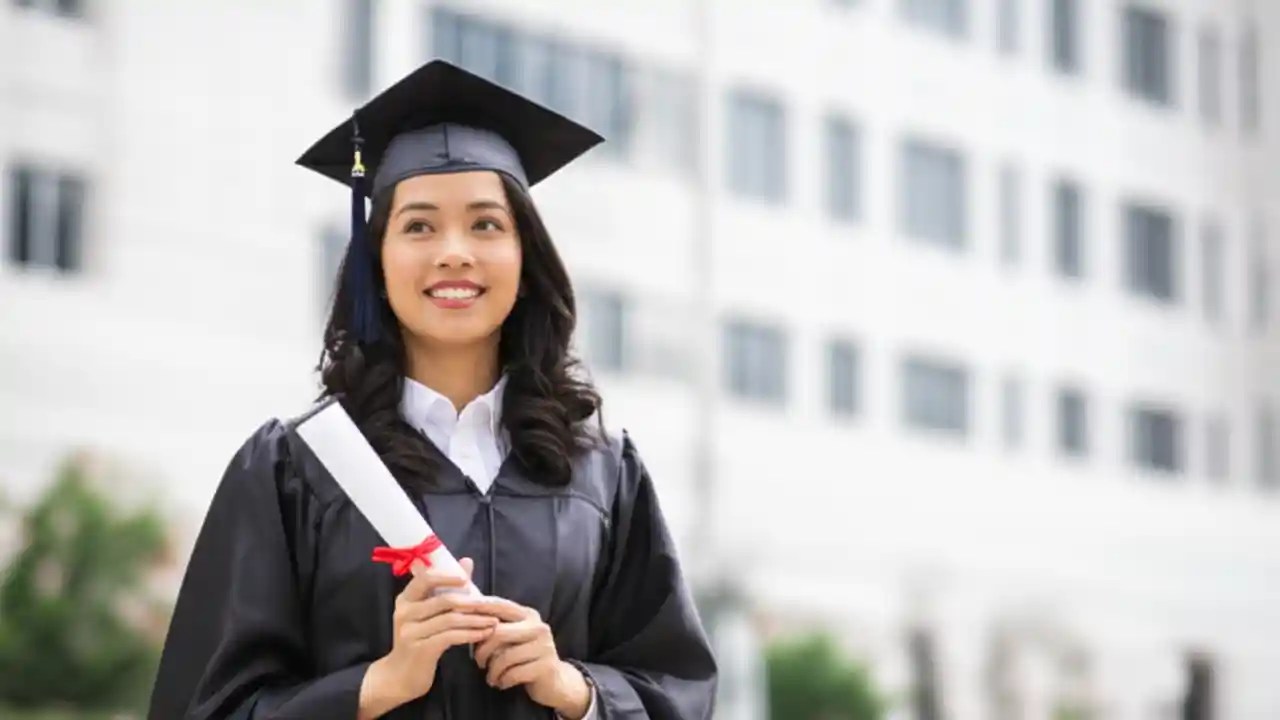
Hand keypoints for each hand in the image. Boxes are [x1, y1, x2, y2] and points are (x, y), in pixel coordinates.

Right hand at [358, 558, 496, 718]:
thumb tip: (467, 561)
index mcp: (406, 599)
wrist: (400, 675)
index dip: (447, 576)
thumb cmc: (419, 639)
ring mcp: (410, 631)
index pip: (425, 579)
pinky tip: (483, 634)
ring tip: (493, 621)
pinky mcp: (420, 649)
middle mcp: (405, 612)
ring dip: (476, 619)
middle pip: (443, 600)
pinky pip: (451, 636)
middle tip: (490, 605)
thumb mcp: (428, 613)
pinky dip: (470, 634)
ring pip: (450, 619)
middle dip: (471, 602)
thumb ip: (446, 588)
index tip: (466, 580)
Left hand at [471, 598, 591, 718]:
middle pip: (498, 632)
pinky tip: (502, 683)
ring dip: (492, 670)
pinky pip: (514, 673)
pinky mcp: (546, 666)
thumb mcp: (512, 635)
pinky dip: (503, 680)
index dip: (478, 608)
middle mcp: (538, 626)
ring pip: (505, 656)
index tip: (456, 613)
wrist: (554, 681)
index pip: (499, 605)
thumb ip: (493, 621)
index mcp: (528, 614)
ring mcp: (544, 646)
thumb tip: (463, 601)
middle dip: (482, 650)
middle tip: (478, 662)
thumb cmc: (524, 655)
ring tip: (491, 677)